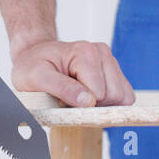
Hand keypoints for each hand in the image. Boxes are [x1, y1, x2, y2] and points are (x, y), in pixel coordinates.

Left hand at [11, 39, 134, 107]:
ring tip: (81, 97)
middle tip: (72, 99)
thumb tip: (89, 102)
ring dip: (104, 105)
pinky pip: (125, 96)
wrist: (34, 54)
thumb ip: (62, 88)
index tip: (64, 100)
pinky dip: (110, 103)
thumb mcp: (37, 77)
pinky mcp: (113, 70)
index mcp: (85, 53)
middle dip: (96, 105)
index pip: (99, 94)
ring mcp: (109, 61)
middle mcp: (102, 53)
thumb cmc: (33, 65)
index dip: (83, 105)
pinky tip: (91, 97)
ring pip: (124, 97)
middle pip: (116, 96)